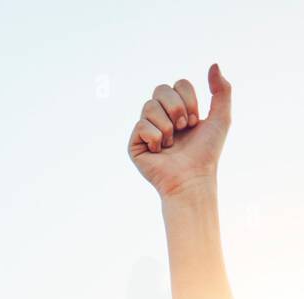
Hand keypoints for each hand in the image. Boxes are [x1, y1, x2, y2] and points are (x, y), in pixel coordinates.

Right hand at [129, 64, 230, 197]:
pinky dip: (156, 137)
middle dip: (177, 107)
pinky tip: (160, 150)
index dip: (189, 99)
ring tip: (172, 143)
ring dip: (167, 125)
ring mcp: (145, 130)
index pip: (178, 84)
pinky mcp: (134, 144)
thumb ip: (221, 90)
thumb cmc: (207, 151)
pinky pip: (141, 126)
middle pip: (160, 90)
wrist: (192, 177)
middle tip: (185, 128)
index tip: (196, 121)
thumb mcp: (221, 116)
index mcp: (178, 109)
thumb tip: (214, 64)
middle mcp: (160, 117)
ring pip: (149, 106)